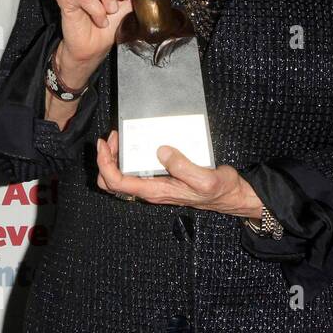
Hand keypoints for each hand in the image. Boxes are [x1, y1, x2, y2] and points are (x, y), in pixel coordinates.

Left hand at [95, 131, 262, 219]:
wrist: (229, 196)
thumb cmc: (218, 189)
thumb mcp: (204, 178)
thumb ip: (182, 165)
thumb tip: (161, 151)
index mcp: (156, 191)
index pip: (119, 183)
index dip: (105, 164)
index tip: (104, 144)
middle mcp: (151, 190)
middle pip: (113, 182)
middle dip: (106, 159)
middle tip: (113, 137)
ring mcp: (154, 186)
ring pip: (122, 177)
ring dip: (115, 157)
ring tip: (120, 137)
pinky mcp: (160, 180)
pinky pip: (135, 172)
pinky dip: (128, 157)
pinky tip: (136, 143)